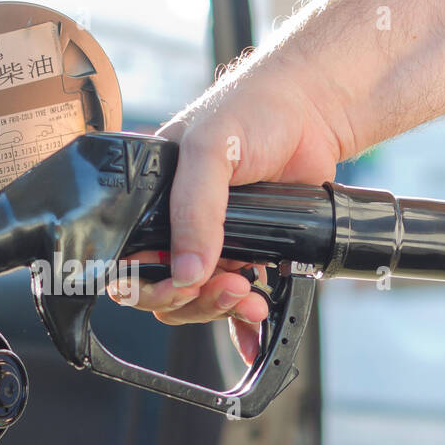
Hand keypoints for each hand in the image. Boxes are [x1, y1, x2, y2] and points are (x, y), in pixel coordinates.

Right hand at [116, 47, 347, 360]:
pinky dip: (241, 326)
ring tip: (249, 296)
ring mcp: (213, 243)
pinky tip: (252, 334)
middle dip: (190, 300)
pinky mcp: (248, 253)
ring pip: (197, 300)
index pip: (129, 258)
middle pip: (163, 289)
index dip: (147, 282)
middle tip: (226, 287)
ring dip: (219, 309)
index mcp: (150, 200)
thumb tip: (186, 271)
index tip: (179, 284)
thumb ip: (194, 210)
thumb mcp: (211, 150)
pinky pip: (234, 302)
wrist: (314, 110)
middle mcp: (176, 225)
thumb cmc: (253, 110)